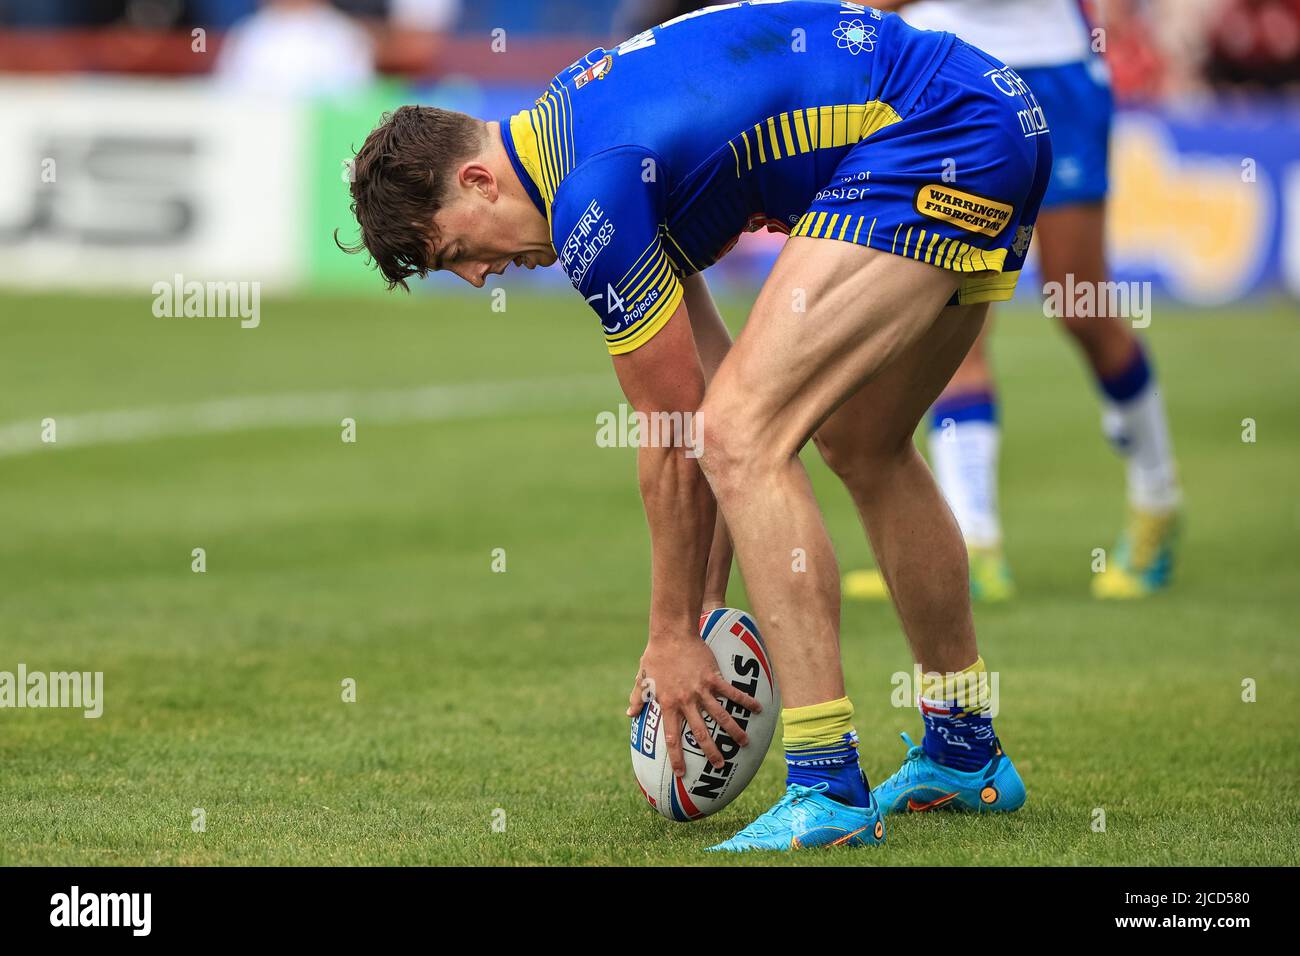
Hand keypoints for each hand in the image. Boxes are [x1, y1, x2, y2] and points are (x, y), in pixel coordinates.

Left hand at [625, 632, 761, 776]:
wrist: (672, 634)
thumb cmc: (656, 656)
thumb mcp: (643, 678)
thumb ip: (638, 697)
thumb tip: (629, 713)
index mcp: (668, 704)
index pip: (672, 737)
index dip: (676, 757)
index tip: (681, 773)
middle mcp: (686, 701)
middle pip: (700, 732)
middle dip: (711, 751)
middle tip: (720, 765)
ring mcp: (701, 689)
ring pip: (720, 716)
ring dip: (733, 731)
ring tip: (743, 744)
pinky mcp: (713, 677)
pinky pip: (731, 692)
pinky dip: (745, 700)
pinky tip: (758, 709)